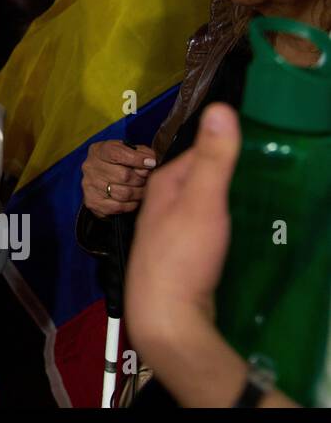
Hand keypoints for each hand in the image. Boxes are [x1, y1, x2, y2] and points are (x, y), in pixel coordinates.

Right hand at [81, 140, 155, 216]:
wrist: (102, 178)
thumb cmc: (119, 163)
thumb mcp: (129, 151)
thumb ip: (141, 153)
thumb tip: (150, 163)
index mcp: (98, 151)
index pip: (117, 153)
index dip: (137, 159)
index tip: (151, 163)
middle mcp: (90, 167)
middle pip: (124, 176)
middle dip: (141, 179)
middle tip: (148, 179)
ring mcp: (89, 186)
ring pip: (124, 193)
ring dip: (139, 193)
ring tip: (143, 189)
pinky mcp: (93, 202)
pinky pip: (119, 206)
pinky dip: (132, 204)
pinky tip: (134, 199)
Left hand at [126, 103, 237, 366]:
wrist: (166, 314)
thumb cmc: (183, 255)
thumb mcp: (203, 200)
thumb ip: (214, 158)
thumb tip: (220, 108)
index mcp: (163, 185)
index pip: (197, 153)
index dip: (224, 147)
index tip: (256, 143)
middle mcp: (159, 204)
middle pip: (198, 178)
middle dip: (224, 173)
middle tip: (263, 172)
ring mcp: (167, 231)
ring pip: (199, 204)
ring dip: (222, 200)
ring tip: (253, 199)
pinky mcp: (178, 255)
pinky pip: (202, 228)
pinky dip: (219, 224)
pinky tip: (233, 233)